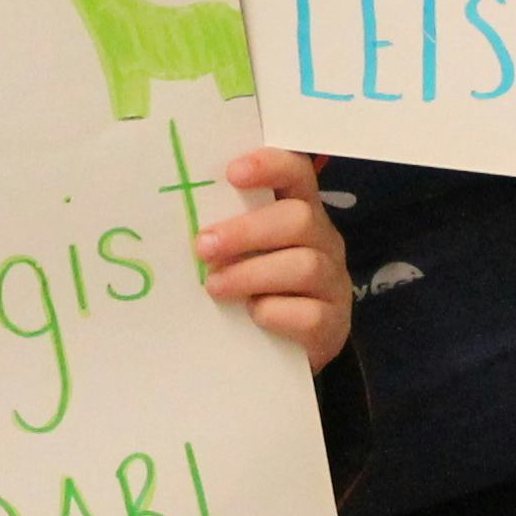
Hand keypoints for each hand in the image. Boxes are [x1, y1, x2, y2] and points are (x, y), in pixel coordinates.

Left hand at [200, 147, 355, 368]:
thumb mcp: (244, 253)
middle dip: (246, 231)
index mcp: (301, 211)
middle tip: (203, 247)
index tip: (231, 173)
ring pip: (304, 266)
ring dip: (251, 274)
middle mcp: (325, 241)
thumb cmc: (256, 289)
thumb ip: (226, 233)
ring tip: (214, 287)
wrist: (283, 350)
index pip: (297, 173)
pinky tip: (252, 315)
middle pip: (299, 219)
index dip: (269, 165)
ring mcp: (333, 283)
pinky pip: (309, 314)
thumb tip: (182, 222)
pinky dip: (274, 313)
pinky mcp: (334, 324)